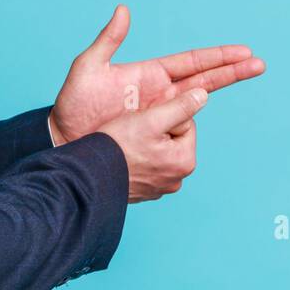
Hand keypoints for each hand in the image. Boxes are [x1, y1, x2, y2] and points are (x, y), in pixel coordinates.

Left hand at [48, 5, 263, 145]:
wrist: (64, 137)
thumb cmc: (72, 104)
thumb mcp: (87, 68)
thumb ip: (107, 40)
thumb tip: (122, 10)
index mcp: (150, 74)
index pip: (191, 62)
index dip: (217, 56)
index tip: (243, 51)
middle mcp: (160, 94)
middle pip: (205, 80)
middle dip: (232, 70)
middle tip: (260, 63)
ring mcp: (159, 116)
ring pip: (199, 104)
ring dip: (223, 92)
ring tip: (250, 75)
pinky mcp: (155, 137)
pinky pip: (182, 132)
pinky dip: (198, 127)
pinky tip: (214, 122)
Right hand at [97, 88, 205, 202]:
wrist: (86, 176)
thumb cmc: (117, 147)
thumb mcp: (150, 119)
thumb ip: (179, 106)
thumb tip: (202, 95)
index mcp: (185, 161)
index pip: (184, 124)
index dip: (163, 116)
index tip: (143, 122)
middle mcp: (176, 180)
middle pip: (172, 141)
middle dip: (155, 132)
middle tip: (132, 133)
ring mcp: (160, 189)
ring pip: (159, 154)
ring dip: (146, 147)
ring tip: (125, 145)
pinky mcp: (144, 193)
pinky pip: (146, 169)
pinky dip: (137, 162)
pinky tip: (121, 159)